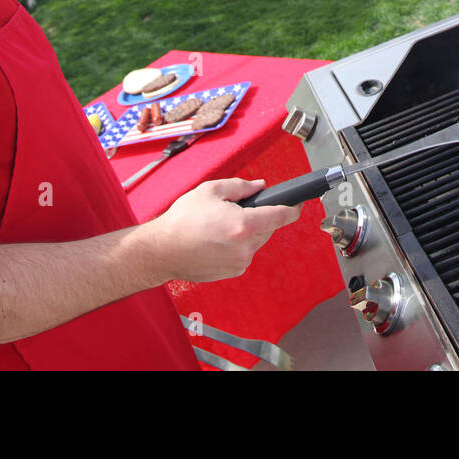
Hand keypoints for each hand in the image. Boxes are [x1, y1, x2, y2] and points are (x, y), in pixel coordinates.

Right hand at [139, 179, 299, 282]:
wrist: (161, 251)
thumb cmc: (182, 221)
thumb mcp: (211, 191)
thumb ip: (240, 186)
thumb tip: (260, 187)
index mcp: (244, 225)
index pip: (281, 216)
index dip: (292, 207)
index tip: (297, 203)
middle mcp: (246, 247)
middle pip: (268, 227)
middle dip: (260, 216)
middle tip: (238, 209)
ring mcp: (240, 262)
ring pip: (257, 241)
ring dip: (248, 231)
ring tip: (222, 225)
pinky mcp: (233, 272)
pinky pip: (245, 253)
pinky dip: (238, 245)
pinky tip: (218, 239)